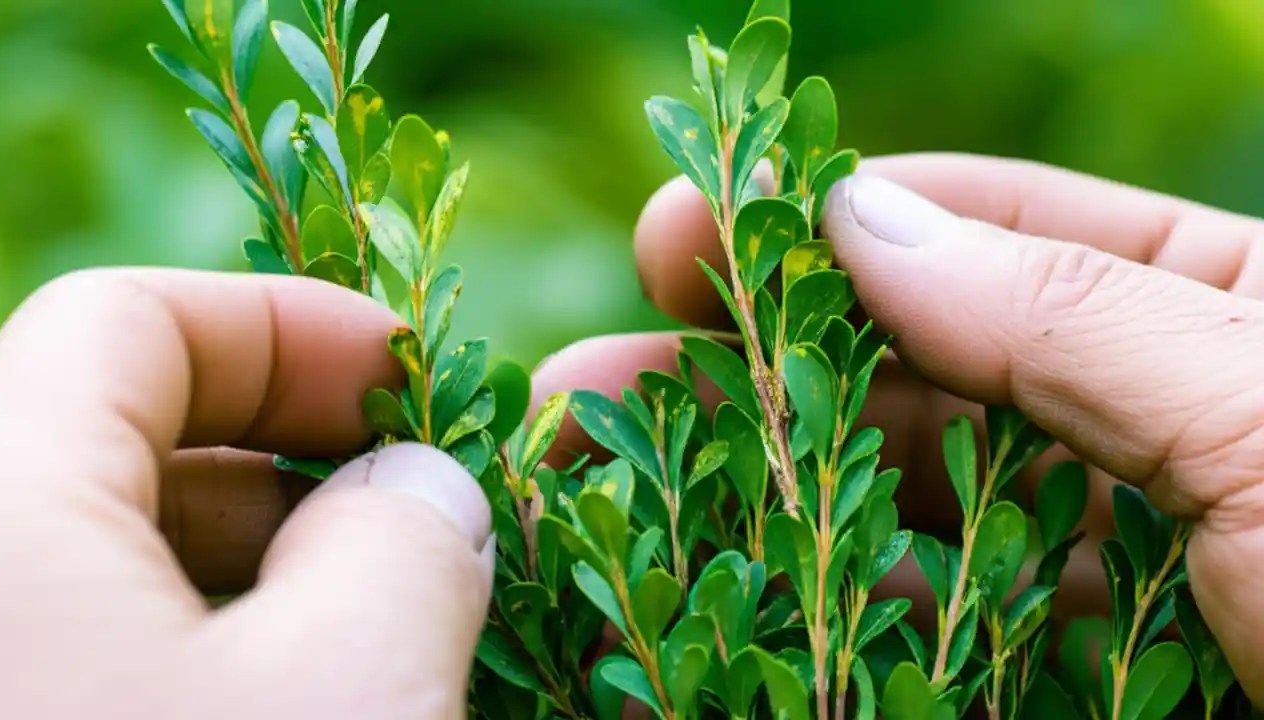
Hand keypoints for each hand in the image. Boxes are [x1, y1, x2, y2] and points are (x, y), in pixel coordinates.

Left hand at [0, 270, 492, 717]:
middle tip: (413, 524)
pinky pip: (84, 661)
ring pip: (101, 565)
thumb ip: (403, 542)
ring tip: (369, 638)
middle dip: (289, 461)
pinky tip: (283, 705)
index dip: (294, 329)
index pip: (126, 319)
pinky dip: (194, 658)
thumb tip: (418, 485)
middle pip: (112, 440)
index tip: (416, 393)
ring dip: (257, 573)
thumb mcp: (346, 693)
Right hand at [528, 153, 1263, 700]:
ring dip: (761, 501)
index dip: (836, 221)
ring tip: (612, 491)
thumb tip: (858, 213)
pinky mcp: (1084, 693)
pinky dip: (823, 633)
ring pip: (904, 518)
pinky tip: (717, 611)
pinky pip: (933, 649)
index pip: (1001, 235)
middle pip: (916, 376)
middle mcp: (1158, 432)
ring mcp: (1115, 575)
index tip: (685, 228)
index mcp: (1233, 314)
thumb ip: (1070, 309)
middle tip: (591, 378)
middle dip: (753, 372)